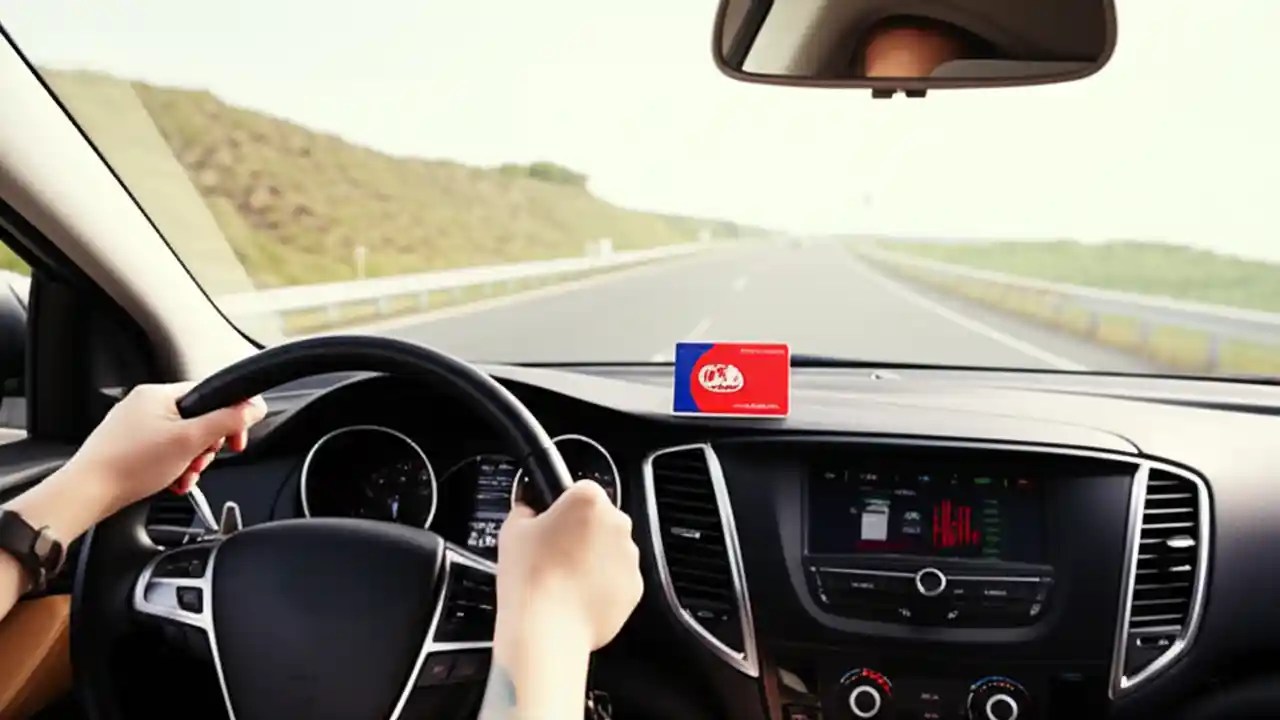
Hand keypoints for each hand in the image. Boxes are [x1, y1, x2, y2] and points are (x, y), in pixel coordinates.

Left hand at [63, 382, 266, 513]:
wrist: (88, 492)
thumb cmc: (131, 464)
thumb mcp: (190, 440)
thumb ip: (227, 421)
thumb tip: (254, 408)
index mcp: (159, 394)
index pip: (210, 395)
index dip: (229, 418)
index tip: (236, 440)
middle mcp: (145, 405)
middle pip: (197, 420)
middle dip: (206, 447)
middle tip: (201, 461)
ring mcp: (134, 426)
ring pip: (181, 439)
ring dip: (191, 460)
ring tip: (183, 475)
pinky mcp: (127, 446)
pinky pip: (163, 452)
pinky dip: (173, 467)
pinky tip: (172, 481)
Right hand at [495, 480, 642, 653]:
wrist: (546, 630)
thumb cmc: (528, 578)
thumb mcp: (512, 530)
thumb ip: (526, 510)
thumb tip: (529, 510)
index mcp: (587, 500)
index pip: (579, 490)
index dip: (562, 507)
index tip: (551, 523)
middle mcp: (616, 523)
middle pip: (600, 519)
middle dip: (582, 532)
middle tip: (554, 553)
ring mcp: (630, 556)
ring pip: (611, 549)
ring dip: (594, 558)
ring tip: (564, 579)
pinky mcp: (635, 587)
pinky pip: (618, 578)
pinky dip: (603, 584)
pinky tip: (577, 596)